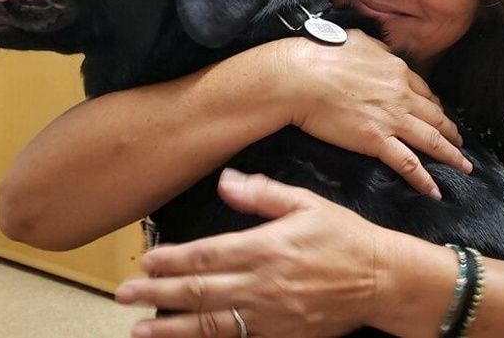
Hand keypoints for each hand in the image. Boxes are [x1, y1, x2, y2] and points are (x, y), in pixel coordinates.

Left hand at [117, 169, 384, 337]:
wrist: (380, 278)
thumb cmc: (343, 237)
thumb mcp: (307, 203)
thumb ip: (264, 194)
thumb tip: (228, 181)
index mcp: (265, 247)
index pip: (206, 254)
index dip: (171, 259)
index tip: (145, 262)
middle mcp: (262, 284)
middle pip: (199, 291)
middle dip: (157, 294)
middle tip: (124, 296)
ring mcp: (270, 316)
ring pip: (210, 325)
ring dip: (171, 328)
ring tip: (140, 329)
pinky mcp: (281, 335)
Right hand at [278, 31, 471, 197]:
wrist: (301, 76)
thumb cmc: (322, 54)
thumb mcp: (358, 40)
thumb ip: (377, 48)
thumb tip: (383, 51)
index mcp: (397, 70)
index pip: (425, 92)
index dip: (436, 106)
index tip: (441, 115)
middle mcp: (402, 95)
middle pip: (435, 116)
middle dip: (451, 132)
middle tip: (460, 142)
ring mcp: (392, 119)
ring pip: (431, 141)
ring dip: (451, 156)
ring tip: (463, 167)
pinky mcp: (376, 141)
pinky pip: (408, 164)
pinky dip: (424, 180)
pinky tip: (435, 191)